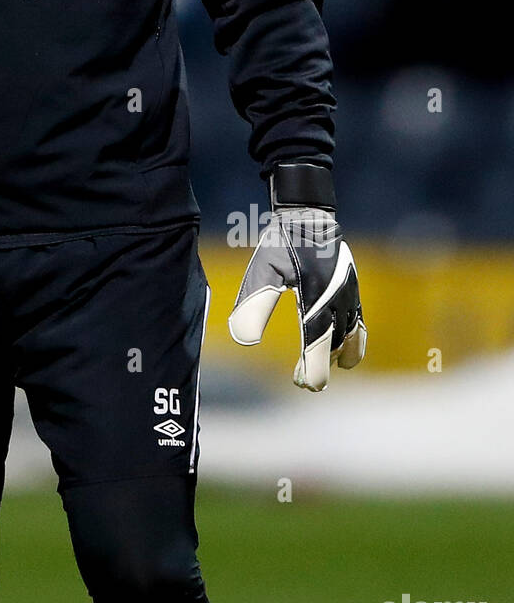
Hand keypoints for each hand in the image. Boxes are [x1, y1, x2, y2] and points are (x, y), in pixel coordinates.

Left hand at [228, 165, 366, 390]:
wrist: (308, 216)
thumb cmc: (281, 244)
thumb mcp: (262, 271)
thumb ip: (254, 305)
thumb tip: (244, 340)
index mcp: (317, 294)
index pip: (318, 341)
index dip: (314, 367)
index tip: (307, 386)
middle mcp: (339, 297)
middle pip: (334, 343)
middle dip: (321, 365)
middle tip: (303, 383)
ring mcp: (349, 294)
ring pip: (351, 336)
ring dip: (338, 355)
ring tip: (329, 367)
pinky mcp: (352, 290)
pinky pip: (358, 323)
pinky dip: (353, 341)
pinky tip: (341, 348)